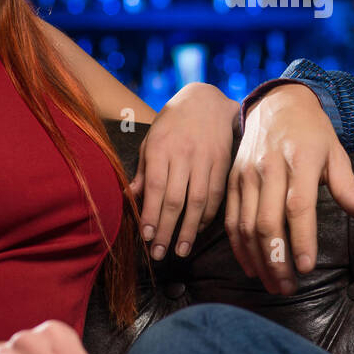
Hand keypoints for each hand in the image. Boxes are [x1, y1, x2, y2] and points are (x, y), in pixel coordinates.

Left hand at [128, 82, 237, 259]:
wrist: (207, 100)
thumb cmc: (172, 123)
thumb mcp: (151, 139)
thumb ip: (143, 170)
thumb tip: (131, 198)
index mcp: (161, 147)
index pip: (156, 187)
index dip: (151, 214)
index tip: (147, 236)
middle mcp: (184, 154)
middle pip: (175, 199)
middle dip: (167, 230)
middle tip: (160, 253)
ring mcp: (205, 159)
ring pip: (198, 201)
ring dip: (188, 230)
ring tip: (180, 251)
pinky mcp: (223, 163)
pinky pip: (216, 195)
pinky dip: (207, 216)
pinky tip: (197, 230)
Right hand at [225, 83, 353, 294]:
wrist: (277, 102)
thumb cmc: (313, 132)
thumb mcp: (336, 154)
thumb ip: (350, 190)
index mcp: (301, 160)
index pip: (298, 206)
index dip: (300, 239)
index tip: (306, 267)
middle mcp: (270, 167)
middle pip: (267, 221)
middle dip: (277, 260)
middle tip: (288, 287)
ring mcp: (247, 173)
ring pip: (246, 225)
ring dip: (258, 259)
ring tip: (272, 284)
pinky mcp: (233, 179)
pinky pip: (231, 218)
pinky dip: (239, 246)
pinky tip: (251, 265)